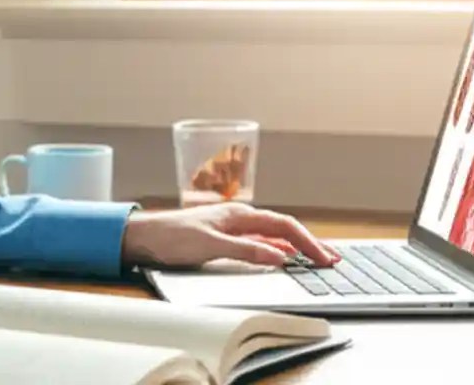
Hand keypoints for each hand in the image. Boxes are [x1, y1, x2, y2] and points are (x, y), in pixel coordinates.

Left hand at [119, 203, 340, 268]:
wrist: (141, 237)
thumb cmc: (170, 236)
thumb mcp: (210, 245)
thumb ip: (245, 250)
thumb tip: (278, 256)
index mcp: (238, 214)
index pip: (283, 225)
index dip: (307, 242)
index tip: (323, 258)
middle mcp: (238, 217)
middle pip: (283, 228)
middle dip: (309, 242)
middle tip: (332, 258)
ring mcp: (232, 227)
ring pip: (273, 235)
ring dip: (295, 247)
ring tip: (316, 258)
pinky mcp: (223, 238)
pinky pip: (259, 242)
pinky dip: (277, 250)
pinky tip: (283, 258)